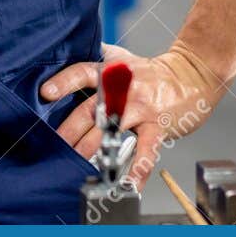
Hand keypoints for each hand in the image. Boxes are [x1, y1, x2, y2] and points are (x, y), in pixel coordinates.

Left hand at [39, 42, 224, 187]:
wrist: (190, 74)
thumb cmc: (149, 71)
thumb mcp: (119, 56)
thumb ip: (94, 58)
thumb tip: (63, 53)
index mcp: (110, 71)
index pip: (82, 72)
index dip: (64, 82)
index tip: (45, 94)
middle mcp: (122, 88)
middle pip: (91, 108)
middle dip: (70, 129)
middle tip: (53, 144)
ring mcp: (139, 108)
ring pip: (112, 129)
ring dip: (93, 147)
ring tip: (77, 162)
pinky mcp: (157, 125)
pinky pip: (146, 150)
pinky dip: (138, 168)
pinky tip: (129, 183)